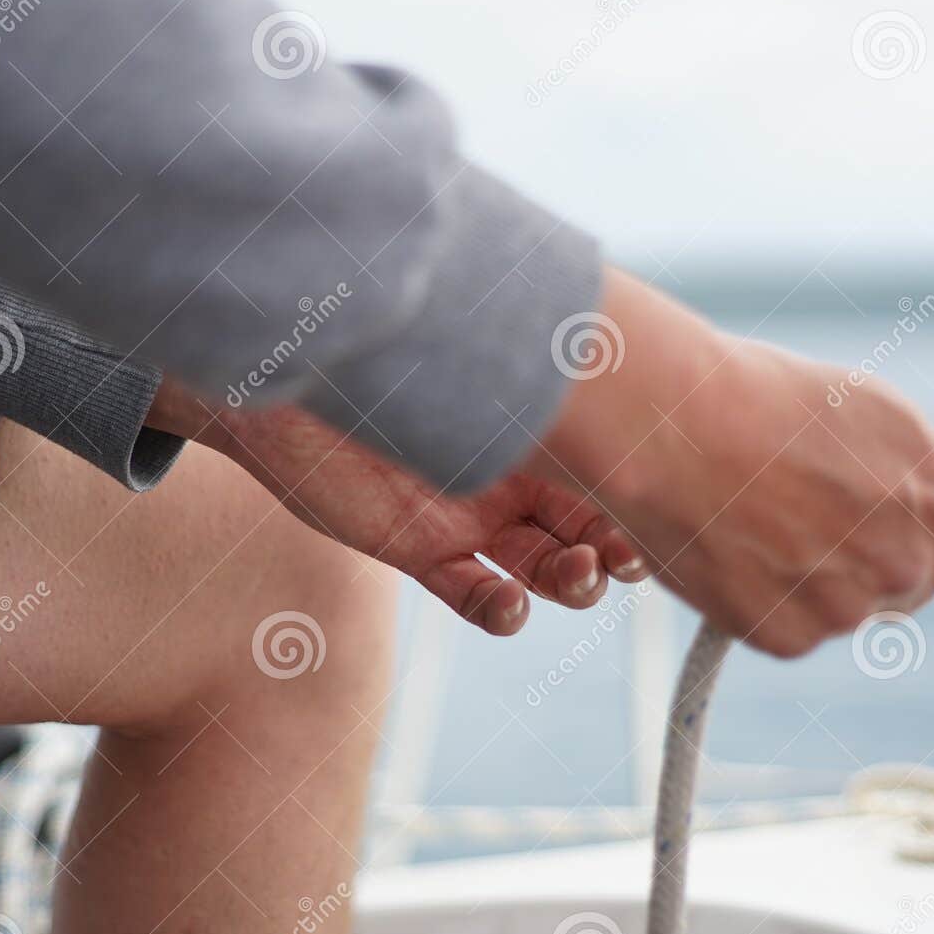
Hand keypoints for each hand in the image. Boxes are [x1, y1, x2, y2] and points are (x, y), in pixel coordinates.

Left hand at [148, 389, 650, 634]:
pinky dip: (499, 609)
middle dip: (611, 552)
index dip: (636, 506)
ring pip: (543, 569)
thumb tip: (604, 323)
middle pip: (588, 530)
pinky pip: (474, 594)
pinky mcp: (422, 549)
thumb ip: (523, 352)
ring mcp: (470, 514)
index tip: (651, 523)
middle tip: (612, 558)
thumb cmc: (372, 339)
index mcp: (536, 421)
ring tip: (566, 574)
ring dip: (567, 582)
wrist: (281, 366)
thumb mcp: (459, 342)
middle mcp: (513, 471)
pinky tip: (508, 605)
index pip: (609, 476)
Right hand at [525, 267, 933, 656]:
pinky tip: (735, 546)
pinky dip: (766, 598)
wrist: (668, 427)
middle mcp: (904, 567)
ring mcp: (843, 610)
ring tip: (758, 512)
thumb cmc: (771, 401)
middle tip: (809, 501)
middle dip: (874, 555)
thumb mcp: (878, 414)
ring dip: (815, 576)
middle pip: (909, 589)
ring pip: (845, 608)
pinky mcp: (783, 637)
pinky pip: (791, 629)